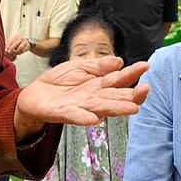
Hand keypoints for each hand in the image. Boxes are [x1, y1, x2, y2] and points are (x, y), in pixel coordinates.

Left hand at [5, 34, 31, 60]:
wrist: (26, 42)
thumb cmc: (18, 43)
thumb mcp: (14, 43)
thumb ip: (10, 46)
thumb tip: (5, 50)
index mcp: (16, 37)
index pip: (11, 41)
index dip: (8, 46)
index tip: (5, 50)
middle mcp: (21, 38)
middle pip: (16, 43)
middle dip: (12, 48)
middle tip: (9, 52)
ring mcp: (25, 41)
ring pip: (20, 47)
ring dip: (16, 51)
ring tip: (14, 54)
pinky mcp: (28, 45)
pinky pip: (24, 50)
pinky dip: (20, 52)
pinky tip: (18, 53)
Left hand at [13, 56, 149, 137]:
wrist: (34, 94)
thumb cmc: (59, 82)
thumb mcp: (79, 67)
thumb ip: (98, 66)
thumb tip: (119, 61)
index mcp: (98, 85)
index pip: (119, 80)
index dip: (132, 73)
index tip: (146, 66)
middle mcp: (93, 98)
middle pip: (115, 97)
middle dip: (131, 95)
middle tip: (145, 90)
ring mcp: (80, 107)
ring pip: (101, 108)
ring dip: (116, 108)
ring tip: (132, 108)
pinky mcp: (62, 113)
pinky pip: (74, 116)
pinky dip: (83, 118)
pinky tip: (93, 119)